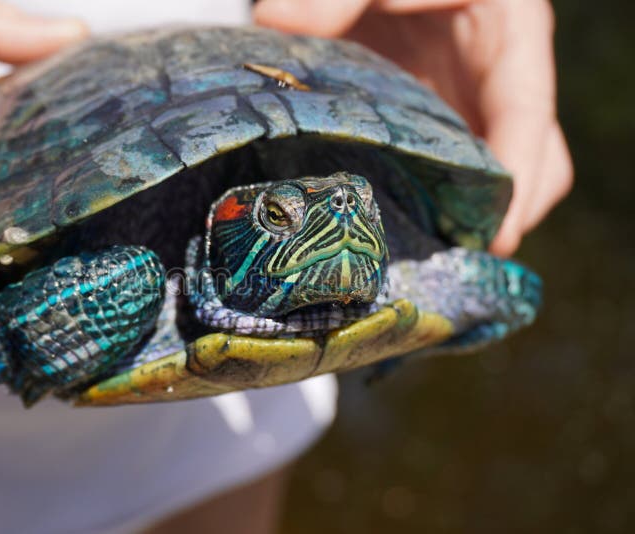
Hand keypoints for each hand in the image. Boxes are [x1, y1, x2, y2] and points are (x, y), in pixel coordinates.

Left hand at [254, 0, 572, 255]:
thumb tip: (277, 19)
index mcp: (505, 35)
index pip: (527, 116)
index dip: (518, 182)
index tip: (495, 235)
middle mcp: (491, 78)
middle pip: (530, 162)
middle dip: (503, 214)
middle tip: (452, 261)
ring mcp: (460, 103)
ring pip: (491, 176)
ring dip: (468, 219)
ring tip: (424, 257)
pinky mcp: (426, 120)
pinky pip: (445, 172)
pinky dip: (429, 205)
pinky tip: (393, 227)